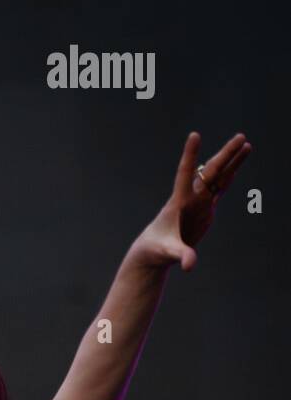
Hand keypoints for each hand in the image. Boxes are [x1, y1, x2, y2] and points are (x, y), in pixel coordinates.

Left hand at [129, 130, 251, 272]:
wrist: (154, 253)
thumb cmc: (156, 250)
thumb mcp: (169, 253)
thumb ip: (181, 255)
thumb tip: (190, 264)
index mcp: (179, 201)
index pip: (186, 173)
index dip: (190, 155)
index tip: (194, 135)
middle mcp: (191, 197)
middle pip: (211, 171)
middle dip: (226, 154)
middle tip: (241, 137)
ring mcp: (199, 203)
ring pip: (218, 177)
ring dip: (232, 161)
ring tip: (246, 144)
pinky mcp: (204, 210)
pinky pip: (219, 189)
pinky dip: (229, 176)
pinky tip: (237, 166)